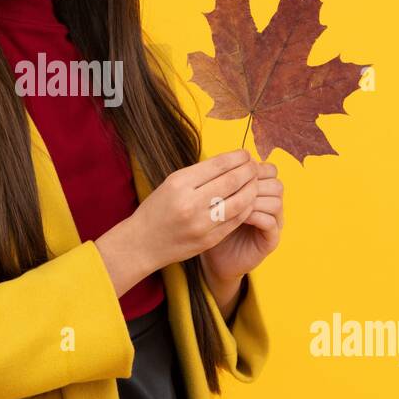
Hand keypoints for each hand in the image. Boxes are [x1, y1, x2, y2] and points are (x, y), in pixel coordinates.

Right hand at [124, 149, 262, 272]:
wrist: (142, 244)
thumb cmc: (157, 210)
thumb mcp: (170, 184)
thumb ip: (198, 174)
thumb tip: (230, 162)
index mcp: (179, 184)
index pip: (218, 165)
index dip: (237, 157)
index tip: (245, 153)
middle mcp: (190, 203)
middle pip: (232, 181)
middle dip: (249, 170)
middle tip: (255, 165)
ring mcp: (201, 224)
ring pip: (239, 202)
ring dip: (252, 189)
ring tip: (255, 182)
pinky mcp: (209, 239)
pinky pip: (236, 220)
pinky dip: (246, 207)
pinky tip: (249, 200)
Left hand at [198, 156, 282, 298]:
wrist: (214, 261)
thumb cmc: (209, 226)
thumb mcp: (212, 202)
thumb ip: (220, 182)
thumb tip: (219, 157)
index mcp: (259, 191)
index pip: (267, 169)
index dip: (251, 165)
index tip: (231, 167)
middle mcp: (270, 205)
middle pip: (275, 180)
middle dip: (253, 180)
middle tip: (234, 183)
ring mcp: (273, 223)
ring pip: (276, 199)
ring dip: (255, 197)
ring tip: (233, 200)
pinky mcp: (270, 241)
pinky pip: (271, 222)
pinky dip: (256, 216)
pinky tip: (239, 216)